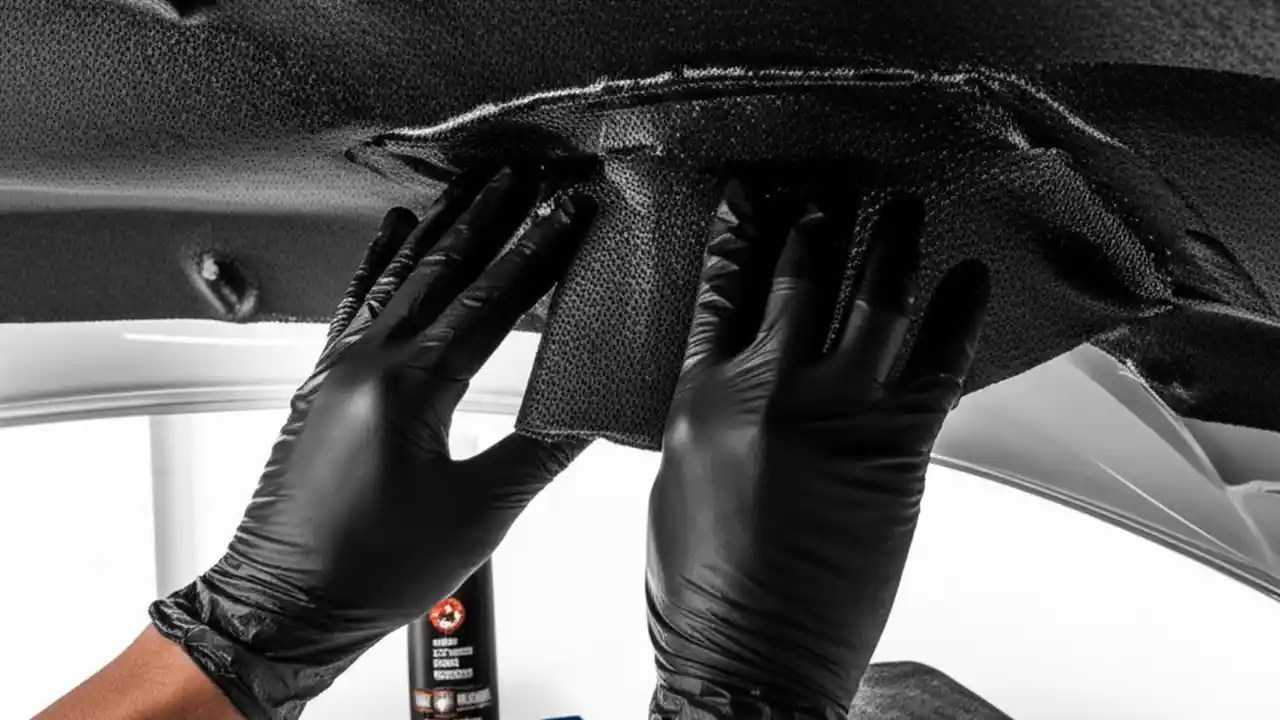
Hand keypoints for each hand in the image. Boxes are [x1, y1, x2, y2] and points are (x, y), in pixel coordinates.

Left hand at [150, 167, 593, 719]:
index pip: (492, 302)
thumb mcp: (478, 514)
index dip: (536, 253)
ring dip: (437, 230)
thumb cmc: (370, 569)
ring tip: (466, 190)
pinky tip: (388, 237)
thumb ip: (540, 454)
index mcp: (412, 388)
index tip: (565, 213)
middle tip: (518, 174)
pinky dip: (378, 263)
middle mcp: (369, 364)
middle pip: (439, 269)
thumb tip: (588, 416)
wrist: (285, 605)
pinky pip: (355, 304)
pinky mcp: (321, 385)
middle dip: (486, 217)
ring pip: (396, 277)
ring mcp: (339, 370)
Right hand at [646, 180, 988, 716]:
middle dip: (820, 223)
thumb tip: (734, 371)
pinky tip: (968, 280)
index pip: (720, 291)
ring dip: (892, 246)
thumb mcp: (674, 481)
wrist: (752, 658)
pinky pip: (937, 364)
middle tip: (834, 189)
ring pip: (875, 304)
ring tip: (905, 208)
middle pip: (801, 279)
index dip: (739, 234)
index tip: (755, 196)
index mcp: (700, 400)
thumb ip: (707, 412)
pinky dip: (958, 315)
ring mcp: (837, 417)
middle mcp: (768, 394)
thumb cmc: (700, 588)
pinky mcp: (895, 451)